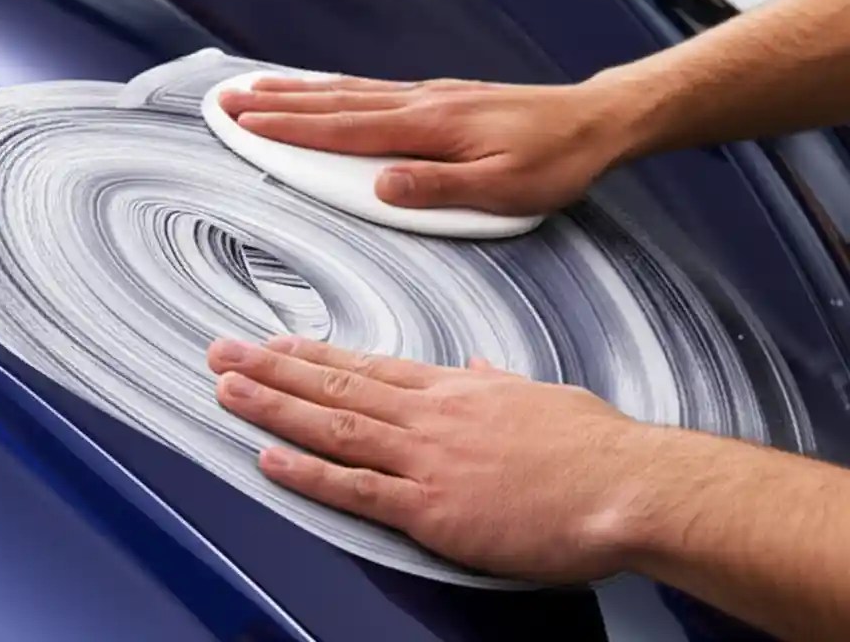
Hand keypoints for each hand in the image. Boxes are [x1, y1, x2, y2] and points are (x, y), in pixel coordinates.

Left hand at [206, 335, 663, 582]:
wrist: (628, 486)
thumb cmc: (595, 447)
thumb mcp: (543, 396)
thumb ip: (500, 382)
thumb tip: (480, 367)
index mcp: (455, 389)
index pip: (369, 365)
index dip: (314, 355)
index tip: (275, 344)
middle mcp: (430, 416)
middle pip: (337, 385)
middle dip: (273, 368)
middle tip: (223, 352)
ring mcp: (427, 459)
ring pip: (335, 426)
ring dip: (275, 406)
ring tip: (227, 389)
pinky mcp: (433, 507)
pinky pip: (358, 488)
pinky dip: (308, 473)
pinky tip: (268, 458)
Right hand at [218, 75, 637, 215]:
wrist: (595, 122)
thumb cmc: (553, 161)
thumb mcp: (503, 189)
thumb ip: (439, 189)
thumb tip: (381, 185)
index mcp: (427, 128)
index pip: (341, 128)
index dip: (287, 127)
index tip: (242, 121)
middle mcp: (420, 103)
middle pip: (333, 102)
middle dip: (275, 102)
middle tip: (227, 101)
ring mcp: (428, 96)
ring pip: (349, 91)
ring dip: (298, 91)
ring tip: (258, 89)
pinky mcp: (440, 98)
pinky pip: (372, 90)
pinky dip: (335, 88)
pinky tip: (323, 90)